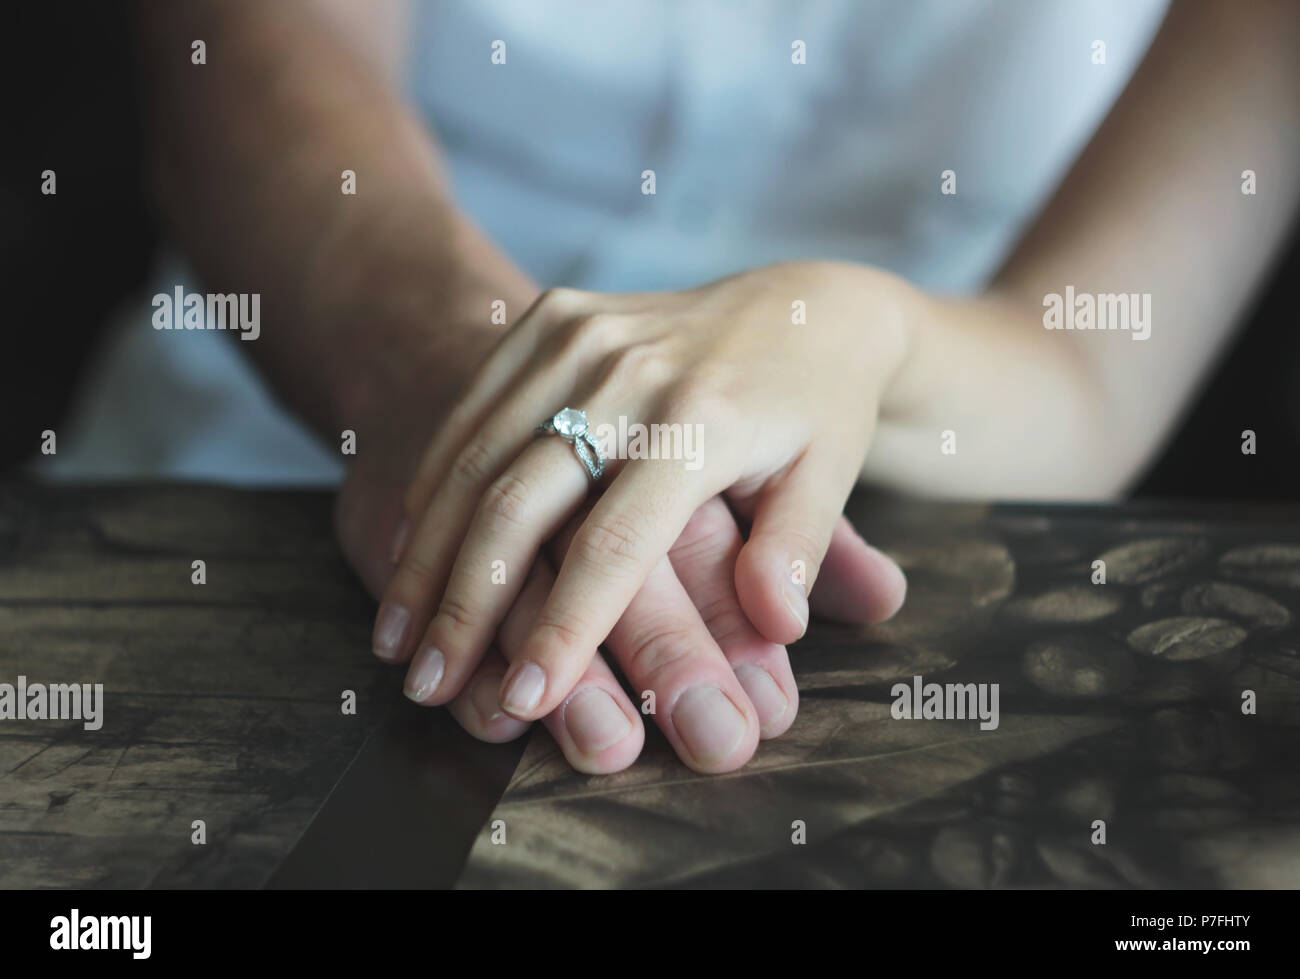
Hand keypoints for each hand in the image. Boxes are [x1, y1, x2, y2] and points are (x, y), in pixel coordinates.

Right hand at [377, 261, 909, 737]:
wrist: (797, 307)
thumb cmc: (817, 409)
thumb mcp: (832, 473)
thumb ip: (799, 548)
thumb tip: (774, 624)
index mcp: (705, 418)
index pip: (618, 542)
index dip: (566, 626)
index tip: (525, 698)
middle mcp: (631, 370)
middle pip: (520, 498)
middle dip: (464, 601)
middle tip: (425, 683)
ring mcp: (581, 336)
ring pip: (476, 456)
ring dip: (426, 553)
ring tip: (396, 640)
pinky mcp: (550, 321)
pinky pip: (470, 411)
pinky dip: (430, 486)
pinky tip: (404, 552)